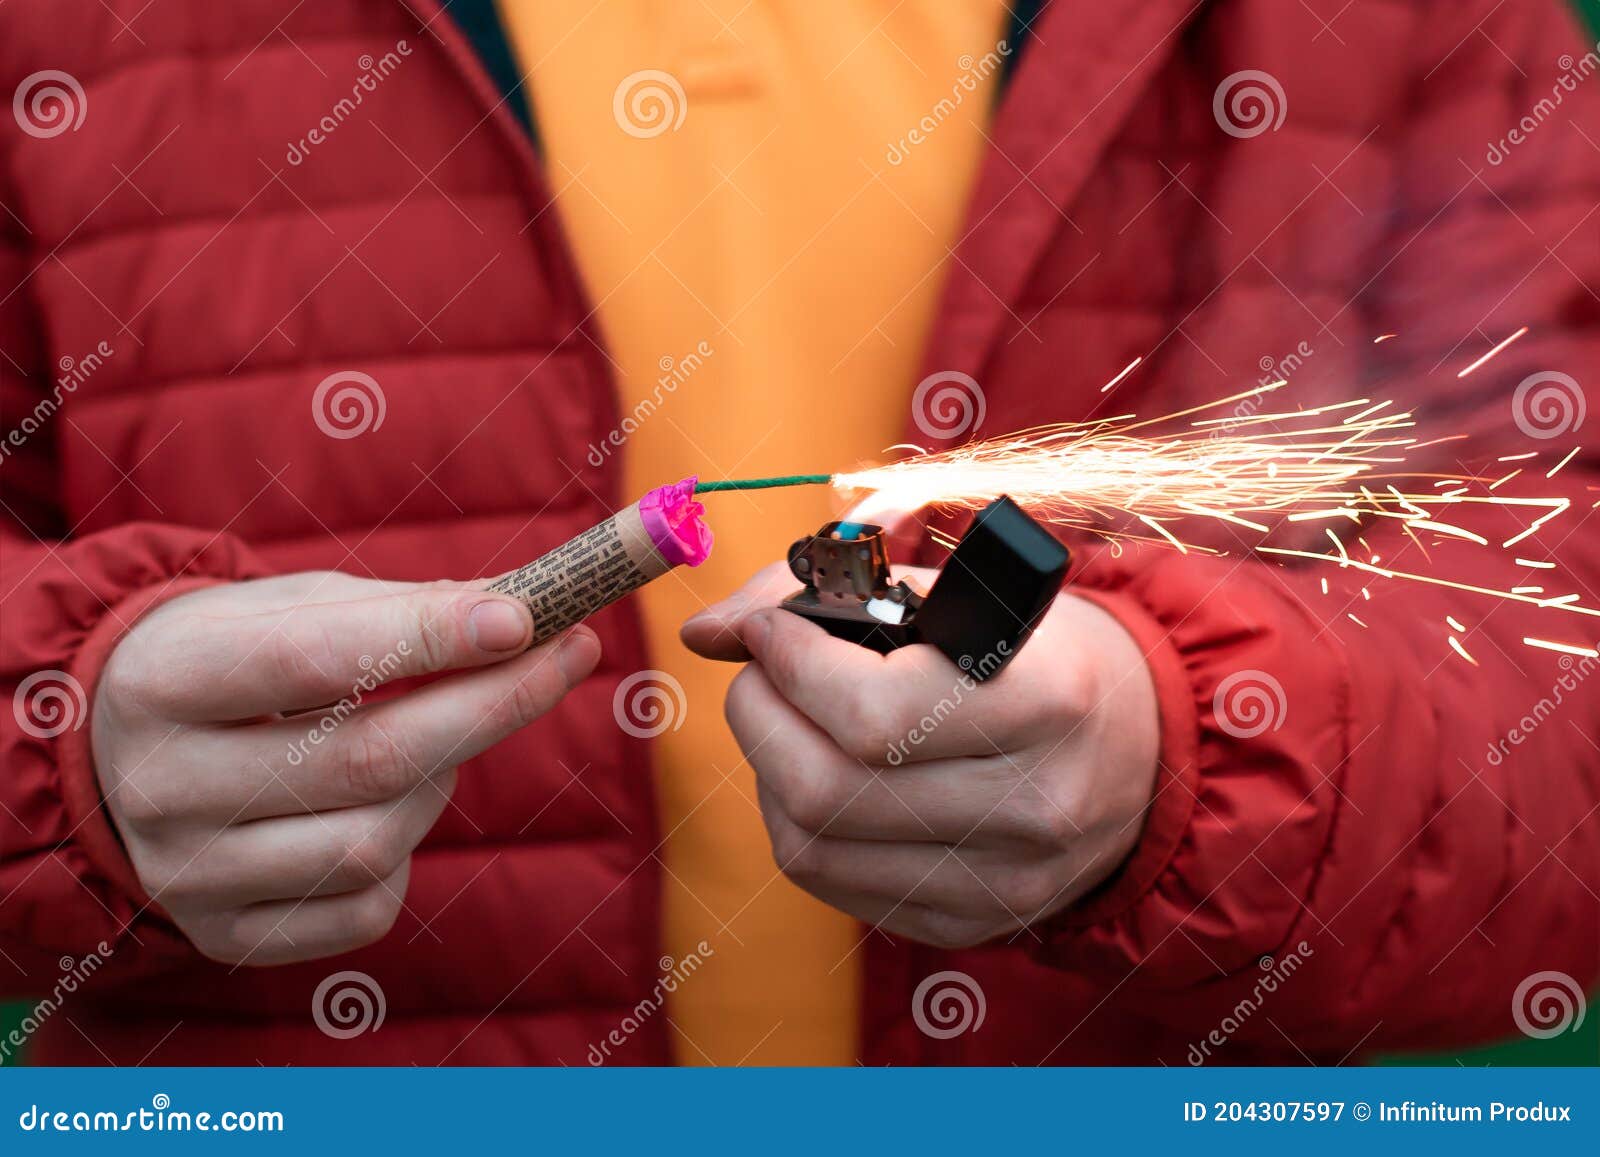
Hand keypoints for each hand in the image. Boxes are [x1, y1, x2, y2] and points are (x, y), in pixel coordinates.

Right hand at [91, 571, 599, 965]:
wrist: (124, 753)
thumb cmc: (236, 657)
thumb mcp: (292, 604)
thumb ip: (399, 608)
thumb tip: (520, 617)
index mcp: (164, 680)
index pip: (312, 660)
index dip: (427, 638)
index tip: (524, 617)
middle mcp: (161, 787)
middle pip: (369, 760)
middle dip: (492, 705)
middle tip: (569, 655)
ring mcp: (188, 877)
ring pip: (377, 842)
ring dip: (442, 781)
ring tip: (437, 735)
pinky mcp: (229, 936)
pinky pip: (369, 906)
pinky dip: (407, 853)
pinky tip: (389, 804)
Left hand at [681, 563, 1158, 948]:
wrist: (1143, 750)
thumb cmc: (1035, 652)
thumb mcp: (956, 594)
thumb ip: (826, 592)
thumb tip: (704, 631)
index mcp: (1046, 703)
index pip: (874, 713)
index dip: (791, 665)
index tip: (768, 629)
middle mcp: (1032, 806)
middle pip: (827, 790)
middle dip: (758, 716)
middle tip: (759, 673)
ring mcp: (1004, 883)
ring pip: (812, 848)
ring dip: (766, 771)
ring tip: (787, 721)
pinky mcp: (972, 926)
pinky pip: (833, 886)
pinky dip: (797, 822)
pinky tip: (818, 775)